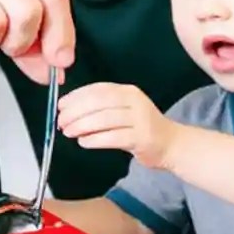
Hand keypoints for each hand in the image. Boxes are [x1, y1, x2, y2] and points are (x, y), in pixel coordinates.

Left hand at [56, 83, 179, 168]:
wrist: (172, 144)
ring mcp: (140, 120)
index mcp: (128, 92)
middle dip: (76, 112)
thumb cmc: (142, 128)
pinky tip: (83, 142)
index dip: (76, 96)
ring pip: (104, 119)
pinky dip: (95, 140)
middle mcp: (135, 102)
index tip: (61, 105)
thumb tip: (69, 111)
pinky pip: (113, 137)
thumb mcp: (124, 111)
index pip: (98, 89)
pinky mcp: (142, 138)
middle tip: (61, 121)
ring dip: (82, 126)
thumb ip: (101, 109)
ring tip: (69, 132)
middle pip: (99, 103)